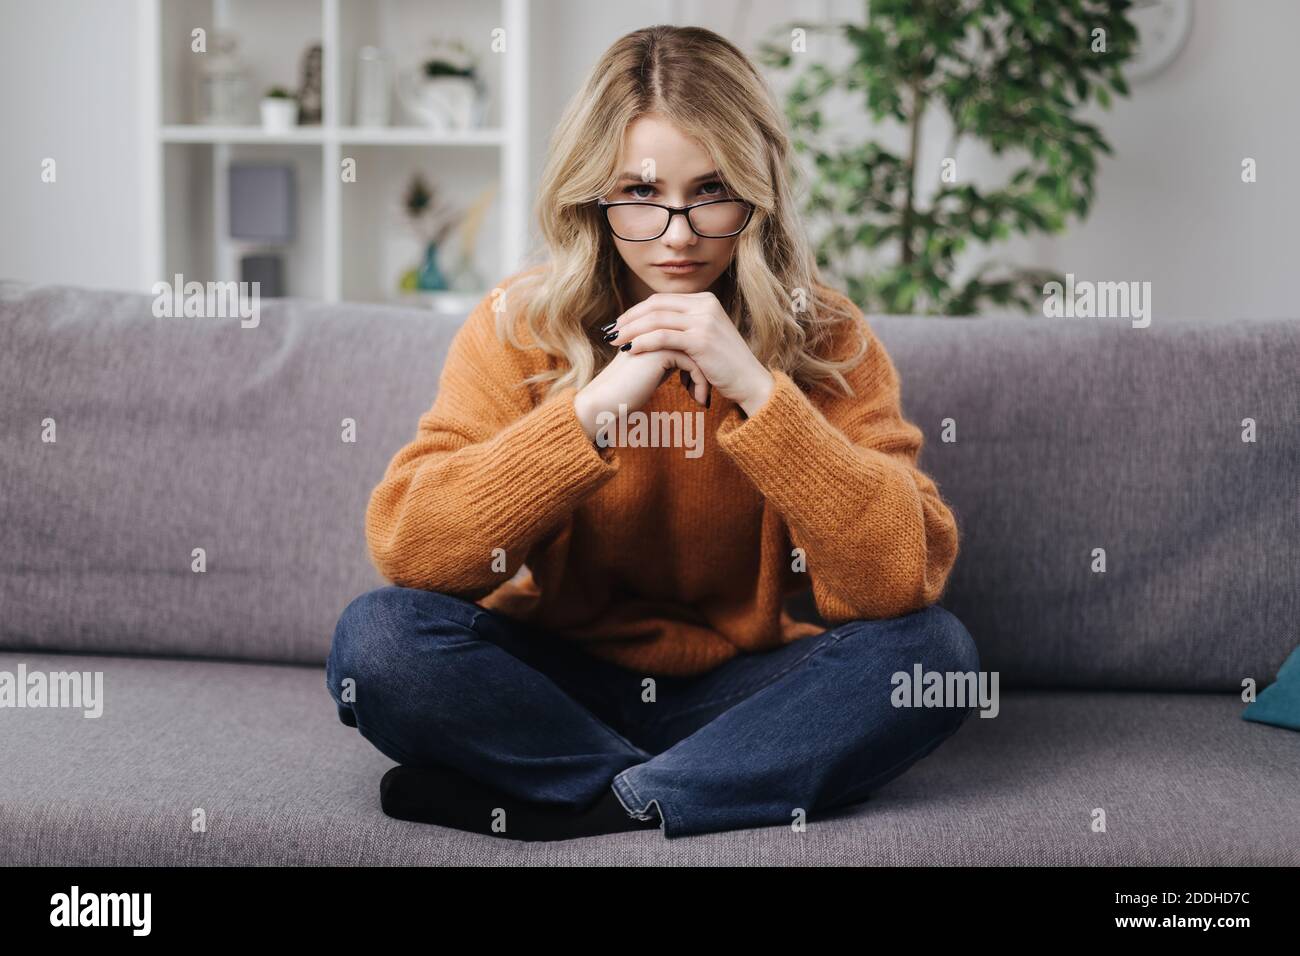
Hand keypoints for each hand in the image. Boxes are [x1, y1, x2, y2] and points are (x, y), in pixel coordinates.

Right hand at [573, 344, 708, 443]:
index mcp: (654, 331)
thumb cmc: (627, 390)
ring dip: (704, 378)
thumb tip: (691, 361)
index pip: (689, 340)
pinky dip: (699, 383)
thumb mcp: (653, 371)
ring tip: (702, 398)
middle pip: (696, 344)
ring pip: (697, 353)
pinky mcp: (661, 352)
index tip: (702, 383)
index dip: (699, 361)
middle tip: (709, 390)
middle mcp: (656, 329)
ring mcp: (658, 337)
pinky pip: (692, 364)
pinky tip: (699, 401)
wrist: (606, 400)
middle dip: (705, 367)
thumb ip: (669, 359)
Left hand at [605, 292, 774, 415]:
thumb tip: (655, 327)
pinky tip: (630, 351)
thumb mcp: (705, 337)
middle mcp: (705, 305)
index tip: (619, 323)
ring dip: (631, 331)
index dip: (637, 310)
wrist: (749, 381)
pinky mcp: (701, 339)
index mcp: (705, 300)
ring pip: (656, 320)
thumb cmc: (724, 365)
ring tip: (614, 342)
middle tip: (610, 331)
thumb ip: (684, 327)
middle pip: (655, 305)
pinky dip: (643, 343)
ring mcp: (704, 320)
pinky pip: (663, 337)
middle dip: (629, 318)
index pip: (661, 300)